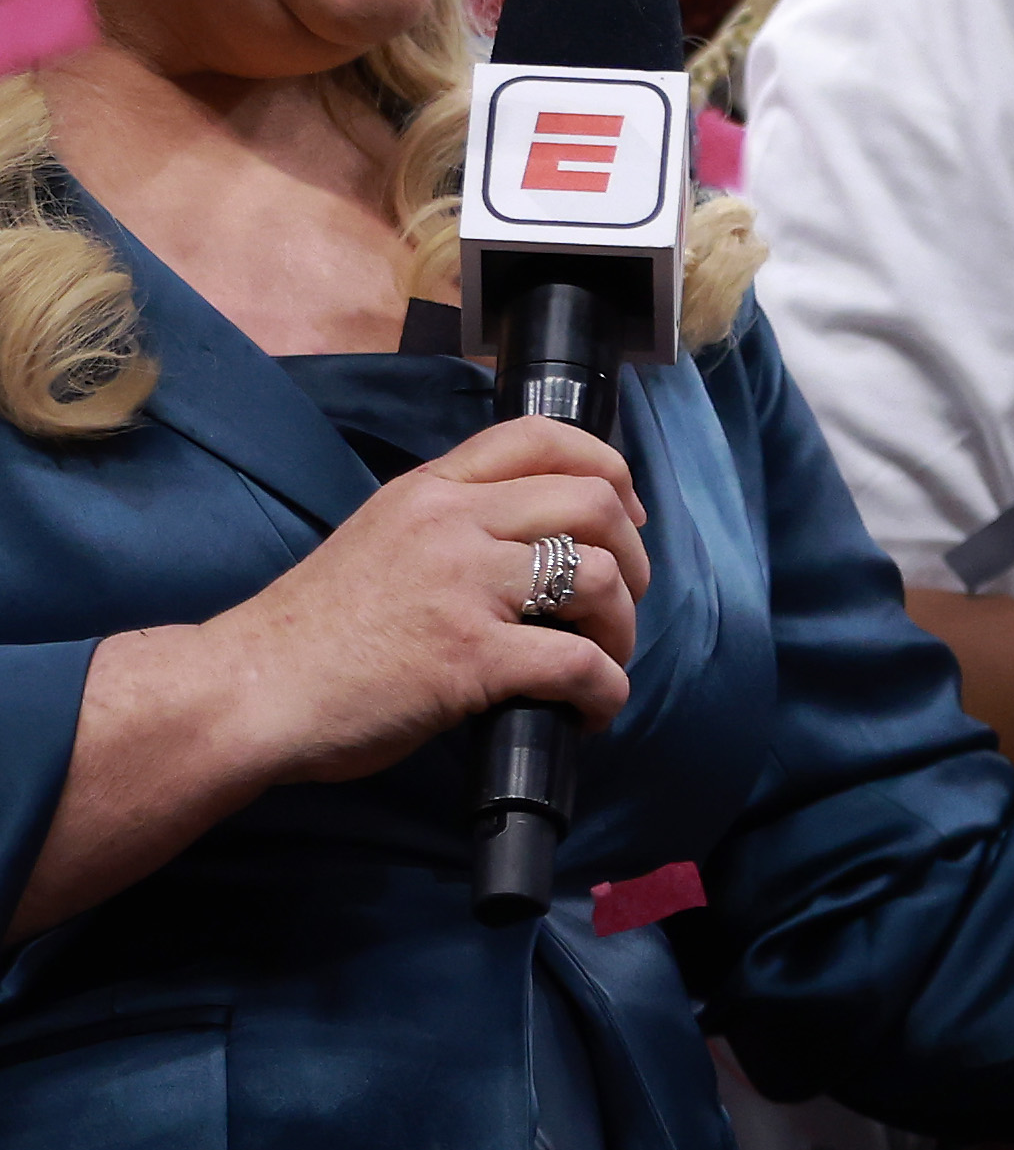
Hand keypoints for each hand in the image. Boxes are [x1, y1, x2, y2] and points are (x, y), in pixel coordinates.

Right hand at [210, 417, 650, 786]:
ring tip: (604, 661)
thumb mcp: (378, 541)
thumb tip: (525, 550)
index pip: (540, 437)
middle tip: (623, 600)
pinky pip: (579, 664)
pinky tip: (588, 712)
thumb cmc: (307, 633)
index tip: (627, 512)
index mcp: (429, 490)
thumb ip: (447, 529)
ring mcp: (464, 587)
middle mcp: (452, 523)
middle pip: (593, 502)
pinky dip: (604, 692)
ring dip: (621, 629)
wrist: (244, 691)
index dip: (608, 467)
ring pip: (601, 577)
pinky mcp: (471, 656)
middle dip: (633, 555)